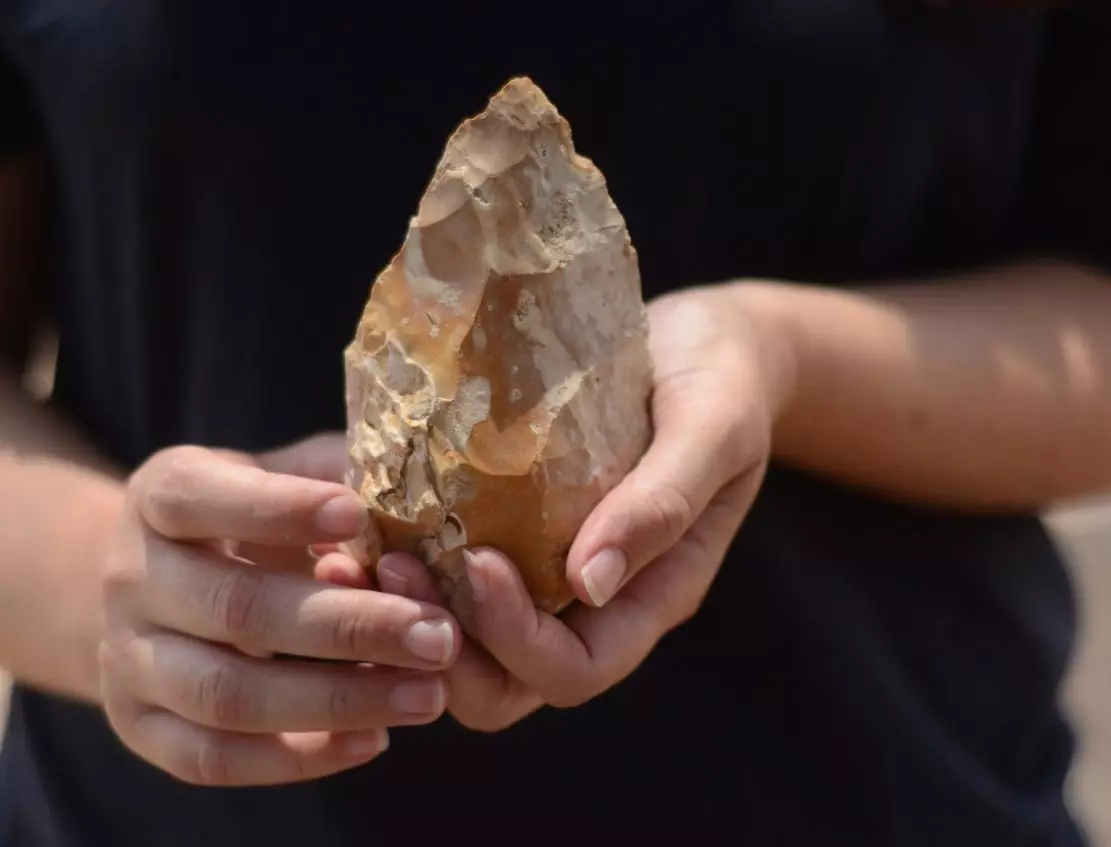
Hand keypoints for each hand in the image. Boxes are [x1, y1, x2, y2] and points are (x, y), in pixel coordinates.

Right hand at [97, 434, 461, 786]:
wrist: (159, 587)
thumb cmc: (252, 514)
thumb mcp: (283, 473)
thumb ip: (338, 473)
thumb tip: (419, 488)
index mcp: (160, 496)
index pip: (201, 497)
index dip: (276, 508)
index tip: (357, 513)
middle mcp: (131, 578)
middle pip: (236, 608)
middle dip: (349, 626)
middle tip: (437, 635)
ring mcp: (127, 659)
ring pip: (228, 695)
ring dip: (338, 700)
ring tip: (427, 696)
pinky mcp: (140, 728)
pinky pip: (214, 758)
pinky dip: (298, 757)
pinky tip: (373, 740)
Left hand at [374, 286, 786, 729]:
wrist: (704, 339)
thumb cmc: (722, 379)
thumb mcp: (714, 428)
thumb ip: (664, 501)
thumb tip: (590, 585)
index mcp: (649, 594)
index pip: (575, 669)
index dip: (517, 639)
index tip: (480, 560)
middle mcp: (591, 600)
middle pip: (505, 683)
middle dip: (443, 642)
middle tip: (393, 567)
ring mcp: (545, 567)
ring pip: (464, 639)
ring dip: (409, 610)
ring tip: (359, 550)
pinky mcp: (509, 524)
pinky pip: (448, 572)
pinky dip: (401, 557)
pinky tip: (362, 515)